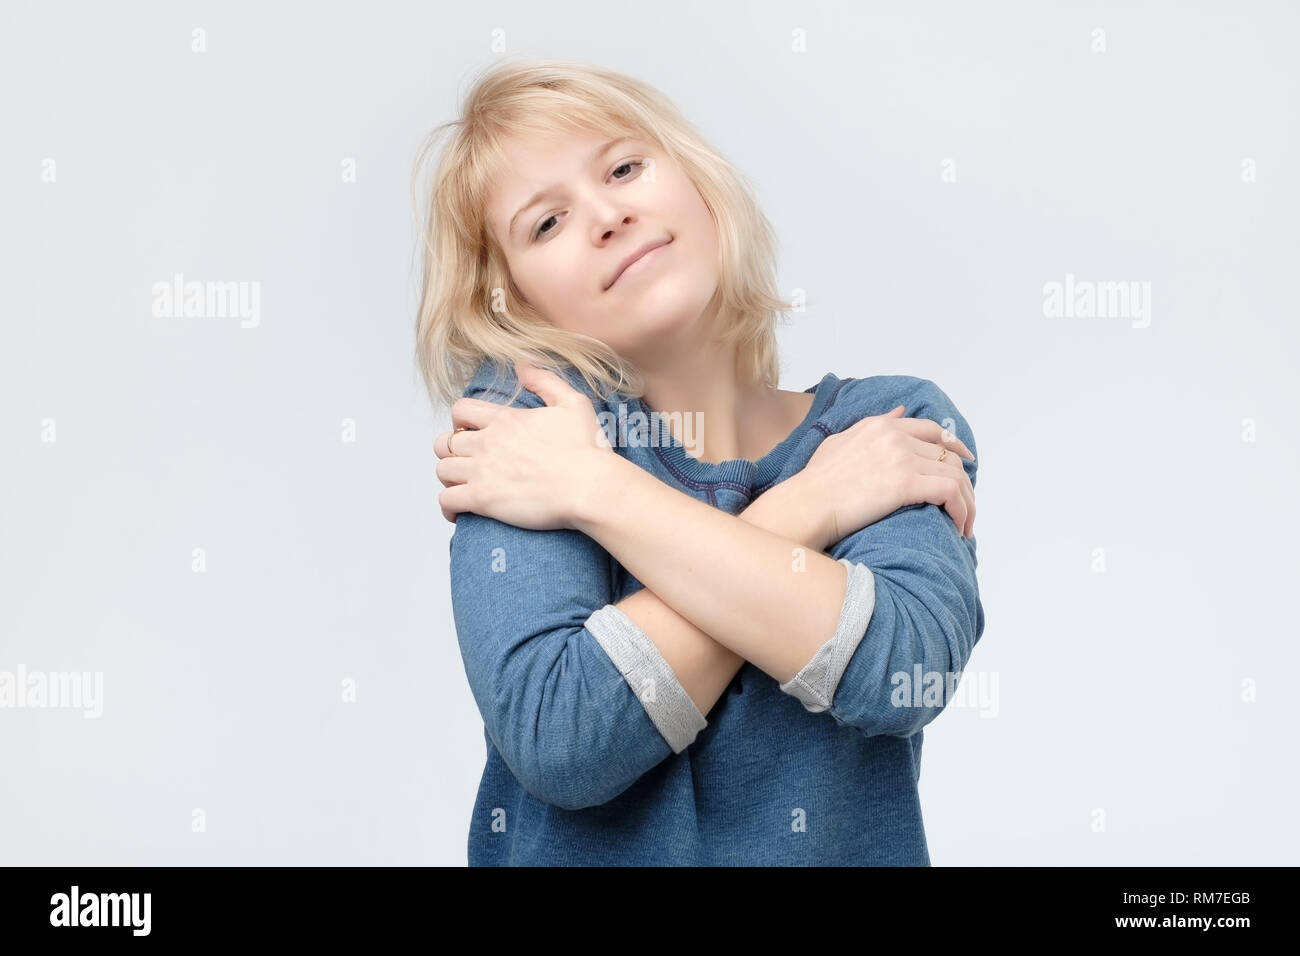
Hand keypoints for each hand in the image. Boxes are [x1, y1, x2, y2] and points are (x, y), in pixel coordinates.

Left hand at [433, 362, 614, 529]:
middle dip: (451, 452)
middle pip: (444, 443)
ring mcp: (483, 471)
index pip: (460, 410)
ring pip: (442, 471)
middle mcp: (488, 442)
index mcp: (505, 419)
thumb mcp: (573, 403)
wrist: (589, 487)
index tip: (471, 432)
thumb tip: (522, 365)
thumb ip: (545, 380)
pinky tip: (460, 513)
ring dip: (450, 479)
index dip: (460, 421)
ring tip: (464, 487)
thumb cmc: (587, 450)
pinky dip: (448, 508)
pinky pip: (446, 502)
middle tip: (466, 462)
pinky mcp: (483, 499)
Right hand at [794, 404, 975, 545]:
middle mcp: (895, 436)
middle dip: (964, 482)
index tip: (966, 461)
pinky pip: (950, 493)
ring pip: (955, 476)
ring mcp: (902, 458)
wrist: (806, 503)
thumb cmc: (814, 481)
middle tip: (966, 505)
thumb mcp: (840, 441)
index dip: (954, 445)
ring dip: (966, 502)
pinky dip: (960, 510)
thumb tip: (900, 413)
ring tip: (964, 525)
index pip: (932, 430)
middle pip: (949, 456)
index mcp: (881, 426)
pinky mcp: (905, 483)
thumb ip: (873, 425)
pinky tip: (957, 527)